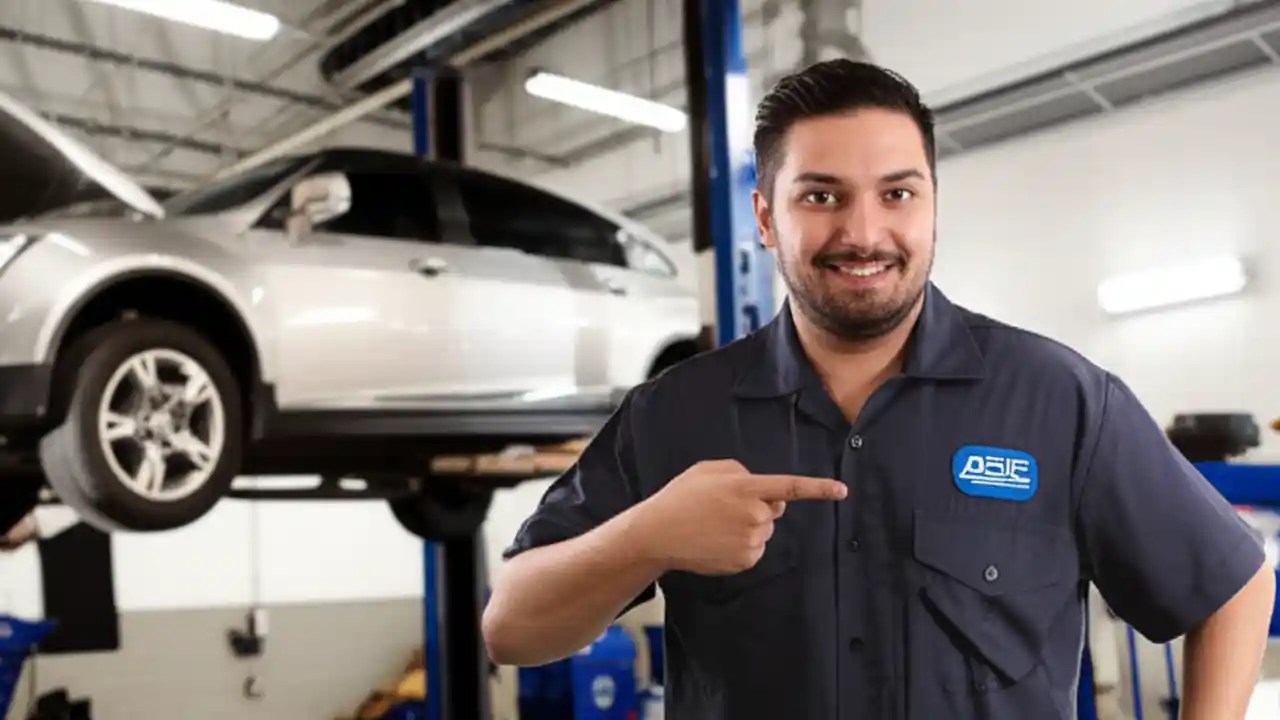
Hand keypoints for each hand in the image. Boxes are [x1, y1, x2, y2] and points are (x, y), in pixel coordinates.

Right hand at [635, 459, 846, 575]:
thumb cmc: (682, 497)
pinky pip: (755, 548)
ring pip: (764, 529)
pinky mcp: (746, 560)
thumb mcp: (709, 470)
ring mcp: (751, 540)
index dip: (818, 488)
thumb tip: (759, 487)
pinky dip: (741, 544)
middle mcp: (754, 515)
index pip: (790, 487)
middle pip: (774, 508)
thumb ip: (740, 472)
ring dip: (748, 525)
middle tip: (725, 506)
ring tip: (715, 525)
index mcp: (746, 488)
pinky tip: (717, 540)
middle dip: (759, 505)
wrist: (659, 533)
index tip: (842, 491)